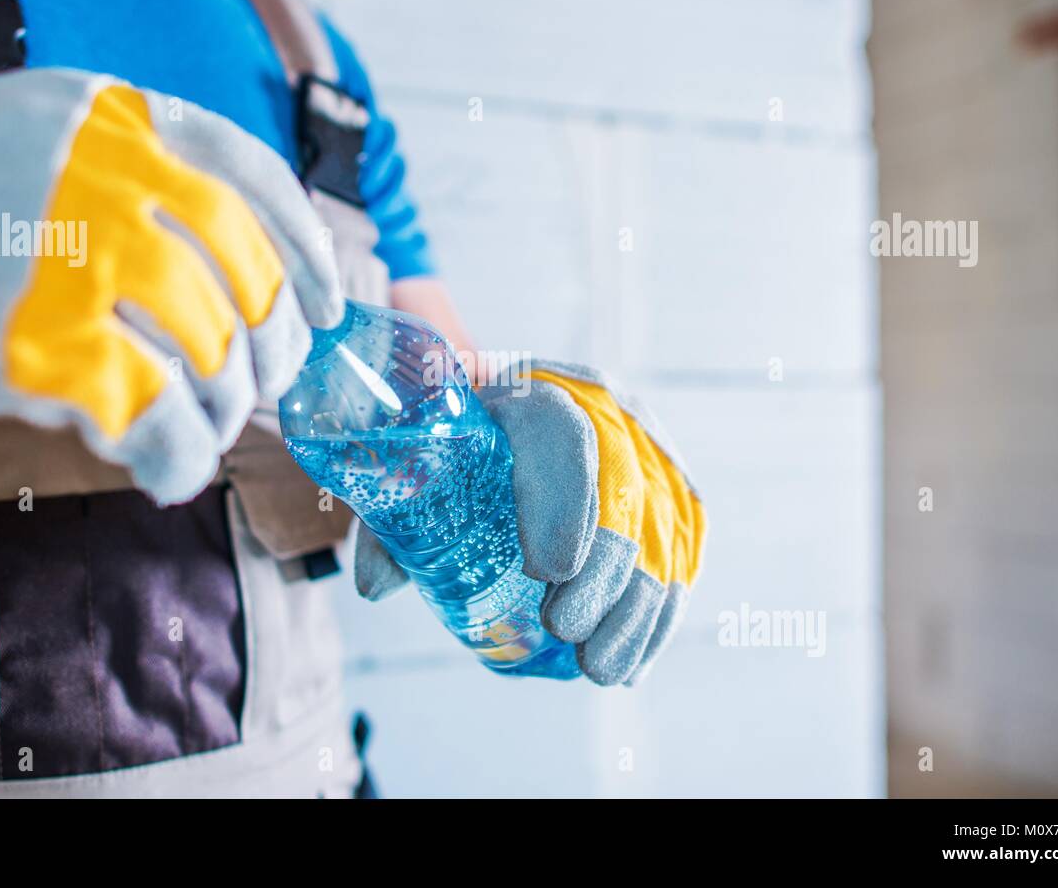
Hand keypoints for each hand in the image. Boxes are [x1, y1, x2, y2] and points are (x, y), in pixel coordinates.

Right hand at [0, 68, 341, 502]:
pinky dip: (180, 457)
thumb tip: (270, 279)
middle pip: (242, 278)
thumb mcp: (53, 151)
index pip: (249, 176)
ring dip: (222, 411)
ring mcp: (74, 260)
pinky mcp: (46, 349)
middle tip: (263, 386)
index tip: (328, 307)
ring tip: (203, 429)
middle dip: (270, 348)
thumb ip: (147, 180)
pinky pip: (159, 417)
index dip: (304, 251)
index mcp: (111, 118)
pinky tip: (170, 470)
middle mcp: (102, 177)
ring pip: (210, 353)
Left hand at [355, 360, 705, 685]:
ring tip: (599, 668)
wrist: (506, 411)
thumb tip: (375, 583)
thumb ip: (391, 512)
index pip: (565, 437)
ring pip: (661, 529)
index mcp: (538, 389)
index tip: (545, 572)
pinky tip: (634, 662)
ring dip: (636, 607)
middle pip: (624, 490)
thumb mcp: (418, 463)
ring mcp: (650, 449)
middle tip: (564, 631)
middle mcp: (607, 410)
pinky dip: (661, 614)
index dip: (565, 504)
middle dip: (604, 571)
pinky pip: (682, 554)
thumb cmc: (457, 442)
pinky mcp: (673, 492)